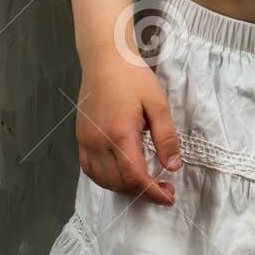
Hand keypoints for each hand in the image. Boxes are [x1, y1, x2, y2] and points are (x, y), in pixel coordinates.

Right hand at [75, 50, 181, 204]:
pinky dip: (106, 179)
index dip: (153, 193)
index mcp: (120, 132)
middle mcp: (99, 140)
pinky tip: (121, 175)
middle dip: (143, 192)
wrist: (105, 58)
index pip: (135, 176)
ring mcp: (86, 140)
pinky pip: (90, 169)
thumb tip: (173, 166)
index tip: (169, 197)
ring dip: (124, 188)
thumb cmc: (133, 77)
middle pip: (119, 183)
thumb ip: (166, 137)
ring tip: (144, 183)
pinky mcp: (81, 137)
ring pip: (103, 180)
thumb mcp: (158, 104)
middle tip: (163, 188)